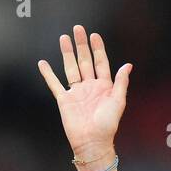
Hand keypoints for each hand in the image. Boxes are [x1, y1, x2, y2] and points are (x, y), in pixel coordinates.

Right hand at [37, 24, 132, 159]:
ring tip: (64, 38)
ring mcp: (76, 92)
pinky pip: (55, 84)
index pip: (101, 62)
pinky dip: (48, 74)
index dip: (98, 49)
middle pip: (84, 61)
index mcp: (104, 86)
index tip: (95, 35)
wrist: (92, 142)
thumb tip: (128, 65)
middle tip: (78, 29)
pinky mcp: (64, 100)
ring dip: (67, 53)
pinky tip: (43, 63)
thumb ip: (121, 82)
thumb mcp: (118, 101)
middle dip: (81, 45)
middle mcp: (90, 86)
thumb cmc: (107, 125)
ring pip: (70, 68)